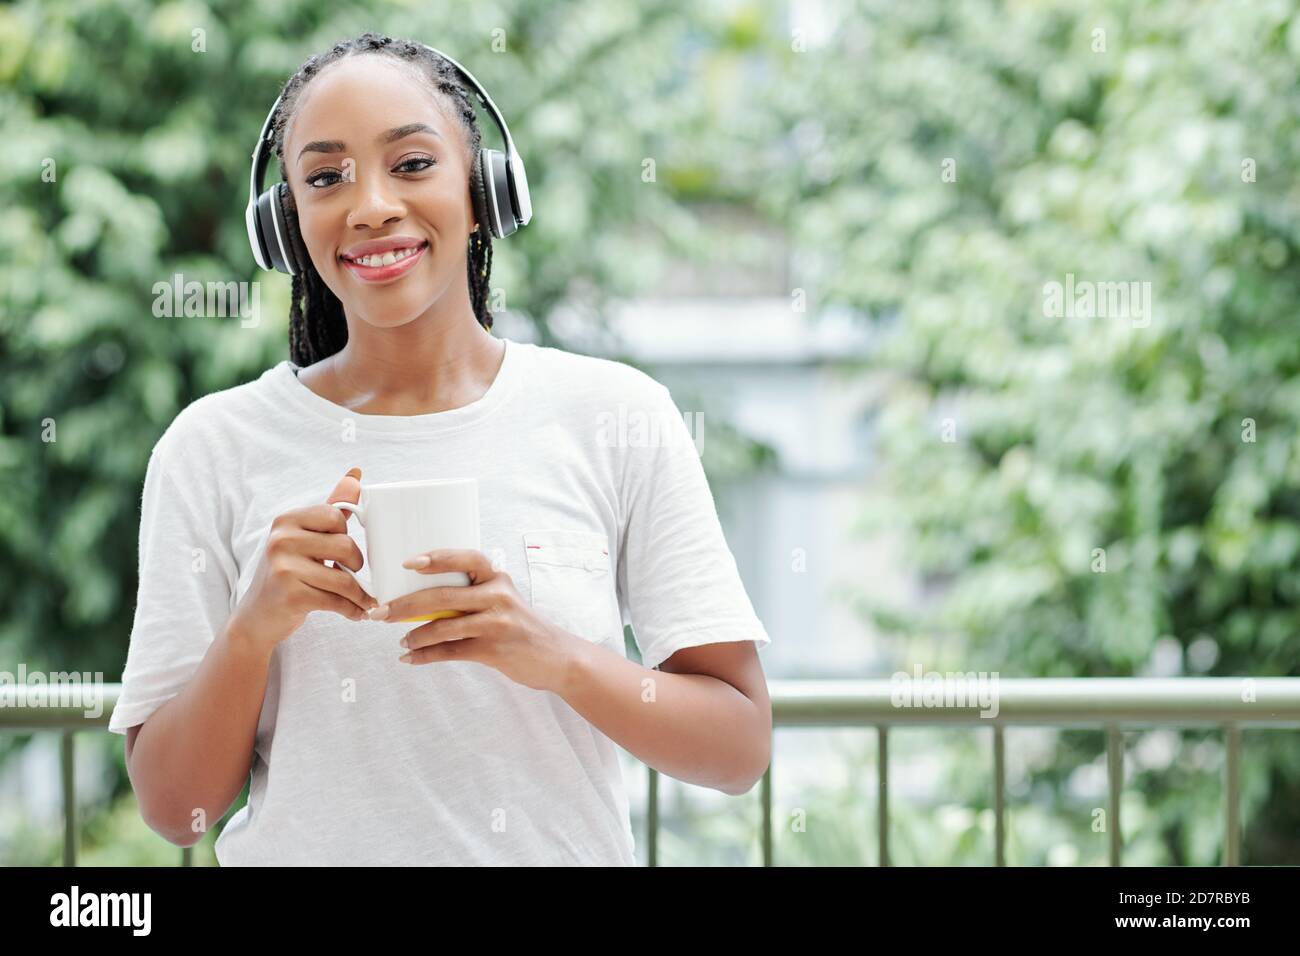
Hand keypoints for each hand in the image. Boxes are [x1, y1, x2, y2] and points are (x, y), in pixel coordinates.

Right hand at [227, 467, 379, 650]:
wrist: (257, 617)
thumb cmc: (287, 574)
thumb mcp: (304, 537)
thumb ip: (332, 507)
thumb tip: (355, 474)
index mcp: (286, 521)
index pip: (336, 516)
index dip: (347, 535)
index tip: (344, 551)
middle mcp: (281, 540)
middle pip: (345, 546)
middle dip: (356, 565)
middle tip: (354, 575)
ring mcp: (283, 568)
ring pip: (344, 578)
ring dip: (359, 594)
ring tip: (363, 599)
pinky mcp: (291, 596)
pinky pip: (337, 601)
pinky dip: (352, 610)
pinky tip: (355, 613)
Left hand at [374, 548, 577, 692]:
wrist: (557, 657)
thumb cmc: (521, 626)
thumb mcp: (503, 600)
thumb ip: (473, 595)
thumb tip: (421, 598)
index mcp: (498, 578)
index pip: (467, 559)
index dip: (438, 558)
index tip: (408, 562)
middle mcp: (498, 596)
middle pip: (443, 596)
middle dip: (405, 604)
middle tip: (380, 611)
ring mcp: (496, 623)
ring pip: (443, 626)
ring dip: (415, 634)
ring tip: (401, 639)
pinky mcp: (493, 650)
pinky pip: (450, 652)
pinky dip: (425, 656)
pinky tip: (410, 658)